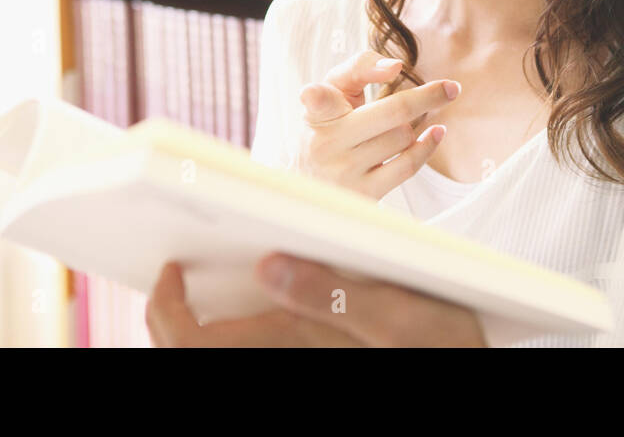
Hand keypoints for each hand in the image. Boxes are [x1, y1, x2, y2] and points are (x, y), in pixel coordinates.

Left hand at [145, 256, 488, 346]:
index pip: (189, 344)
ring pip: (218, 347)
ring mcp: (293, 354)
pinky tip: (256, 282)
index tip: (168, 267)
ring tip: (202, 271)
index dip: (164, 309)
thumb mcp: (399, 315)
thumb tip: (267, 265)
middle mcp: (281, 356)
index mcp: (291, 346)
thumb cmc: (440, 343)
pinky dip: (231, 321)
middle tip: (172, 268)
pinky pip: (249, 342)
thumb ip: (332, 293)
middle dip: (166, 314)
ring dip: (196, 320)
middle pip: (192, 349)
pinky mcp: (311, 349)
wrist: (459, 358)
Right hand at [297, 50, 458, 198]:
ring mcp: (345, 171)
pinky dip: (427, 146)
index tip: (313, 92)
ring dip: (415, 125)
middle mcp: (327, 143)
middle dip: (428, 97)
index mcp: (317, 112)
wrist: (315, 182)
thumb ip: (361, 66)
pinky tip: (436, 133)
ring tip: (410, 122)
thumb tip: (394, 68)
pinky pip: (407, 166)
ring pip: (403, 136)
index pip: (316, 99)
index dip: (314, 95)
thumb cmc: (332, 123)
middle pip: (392, 113)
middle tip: (451, 88)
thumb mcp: (336, 90)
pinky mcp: (364, 193)